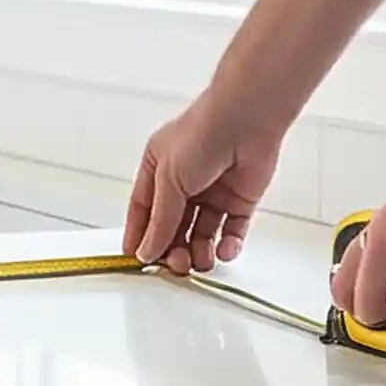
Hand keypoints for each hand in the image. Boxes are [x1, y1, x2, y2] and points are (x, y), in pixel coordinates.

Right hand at [123, 91, 285, 272]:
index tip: (137, 260)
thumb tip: (147, 250)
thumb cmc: (201, 135)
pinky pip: (232, 230)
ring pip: (201, 233)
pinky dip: (228, 244)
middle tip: (176, 265)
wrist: (247, 120)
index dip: (140, 236)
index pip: (144, 211)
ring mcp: (213, 191)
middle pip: (173, 227)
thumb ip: (160, 220)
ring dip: (199, 251)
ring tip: (200, 261)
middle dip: (173, 248)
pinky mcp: (240, 199)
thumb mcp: (168, 180)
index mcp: (157, 169)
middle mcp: (184, 182)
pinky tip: (224, 250)